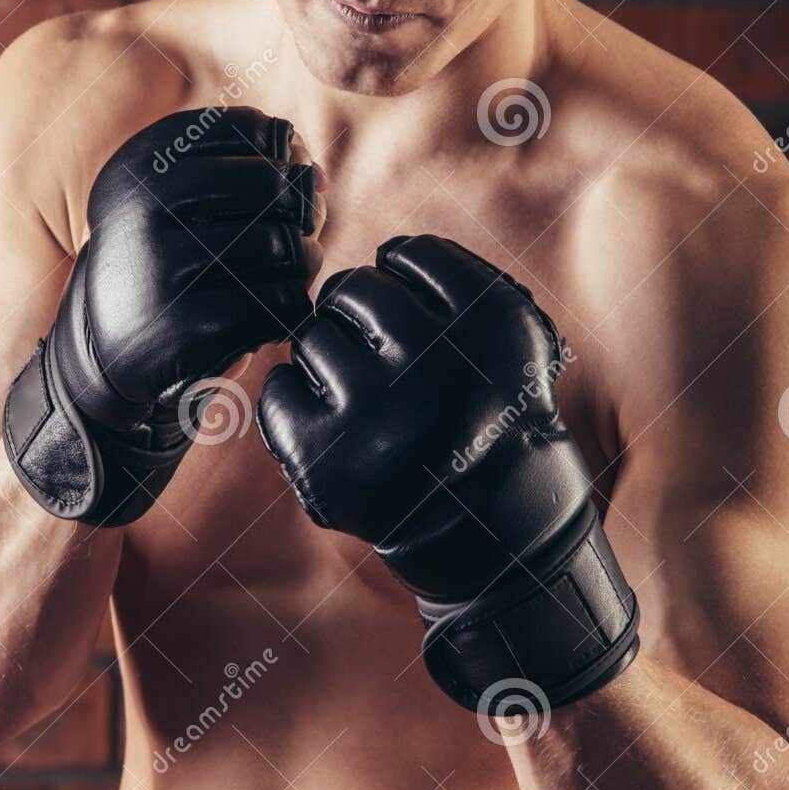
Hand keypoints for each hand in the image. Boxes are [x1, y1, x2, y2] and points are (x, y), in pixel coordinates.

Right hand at [4, 107, 317, 524]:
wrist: (101, 351)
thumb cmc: (161, 261)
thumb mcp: (170, 200)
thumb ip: (238, 168)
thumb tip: (312, 167)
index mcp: (140, 164)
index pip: (249, 130)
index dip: (284, 152)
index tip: (286, 178)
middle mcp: (144, 208)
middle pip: (272, 186)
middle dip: (303, 207)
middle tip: (304, 231)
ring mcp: (162, 267)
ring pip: (283, 247)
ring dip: (305, 262)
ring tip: (292, 273)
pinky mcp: (184, 327)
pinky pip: (276, 305)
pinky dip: (291, 309)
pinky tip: (277, 312)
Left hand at [257, 234, 638, 712]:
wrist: (494, 538)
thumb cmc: (489, 420)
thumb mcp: (510, 340)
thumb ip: (458, 282)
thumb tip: (385, 251)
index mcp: (492, 325)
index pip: (412, 254)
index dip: (407, 278)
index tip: (419, 315)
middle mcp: (436, 364)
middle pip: (355, 291)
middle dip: (358, 317)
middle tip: (381, 357)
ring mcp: (377, 415)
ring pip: (312, 339)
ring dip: (329, 361)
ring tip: (366, 401)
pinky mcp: (328, 461)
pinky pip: (278, 391)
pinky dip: (295, 403)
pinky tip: (334, 426)